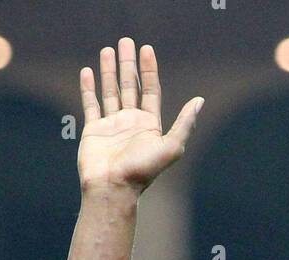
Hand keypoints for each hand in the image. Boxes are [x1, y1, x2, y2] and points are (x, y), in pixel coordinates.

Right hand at [78, 37, 202, 193]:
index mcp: (149, 126)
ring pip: (110, 91)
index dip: (149, 70)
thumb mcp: (171, 147)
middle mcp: (131, 123)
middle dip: (128, 64)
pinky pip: (91, 104)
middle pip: (130, 87)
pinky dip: (89, 88)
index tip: (146, 49)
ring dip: (109, 71)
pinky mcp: (93, 130)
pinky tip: (88, 71)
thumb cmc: (142, 171)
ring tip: (108, 49)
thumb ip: (184, 124)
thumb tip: (199, 102)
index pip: (151, 91)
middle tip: (126, 41)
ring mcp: (112, 126)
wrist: (113, 188)